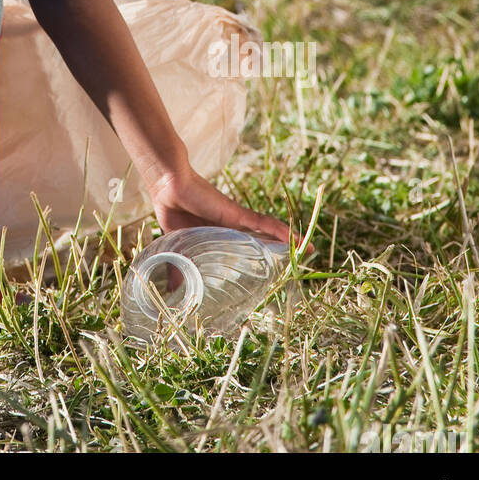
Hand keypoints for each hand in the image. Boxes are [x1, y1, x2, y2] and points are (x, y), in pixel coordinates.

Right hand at [148, 166, 313, 254]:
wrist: (168, 188)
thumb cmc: (173, 211)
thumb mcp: (179, 246)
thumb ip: (181, 268)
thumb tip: (172, 291)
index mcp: (220, 237)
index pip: (245, 249)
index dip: (259, 258)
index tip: (271, 269)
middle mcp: (234, 230)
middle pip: (263, 241)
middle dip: (280, 250)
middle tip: (298, 260)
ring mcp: (237, 221)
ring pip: (269, 233)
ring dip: (289, 241)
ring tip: (309, 249)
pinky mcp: (237, 213)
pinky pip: (264, 223)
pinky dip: (281, 231)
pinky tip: (297, 239)